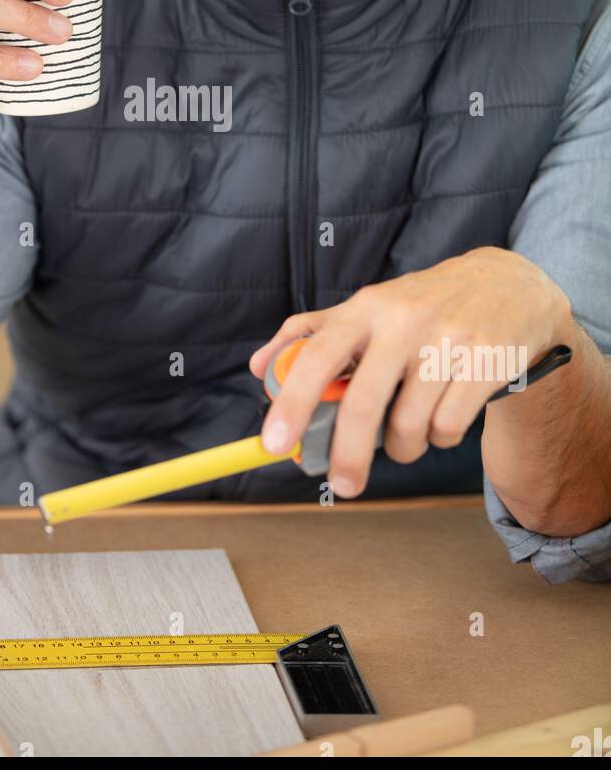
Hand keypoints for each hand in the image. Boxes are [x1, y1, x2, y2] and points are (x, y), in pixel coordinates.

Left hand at [248, 247, 570, 497]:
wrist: (509, 284)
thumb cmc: (423, 304)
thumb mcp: (368, 306)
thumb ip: (311, 334)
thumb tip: (260, 369)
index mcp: (365, 307)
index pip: (316, 357)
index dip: (291, 403)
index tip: (273, 444)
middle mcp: (403, 321)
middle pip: (362, 405)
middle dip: (347, 456)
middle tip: (343, 485)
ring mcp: (447, 341)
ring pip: (409, 427)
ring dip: (403, 446)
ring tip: (407, 433)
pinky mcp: (486, 362)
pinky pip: (448, 428)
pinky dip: (440, 438)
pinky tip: (443, 417)